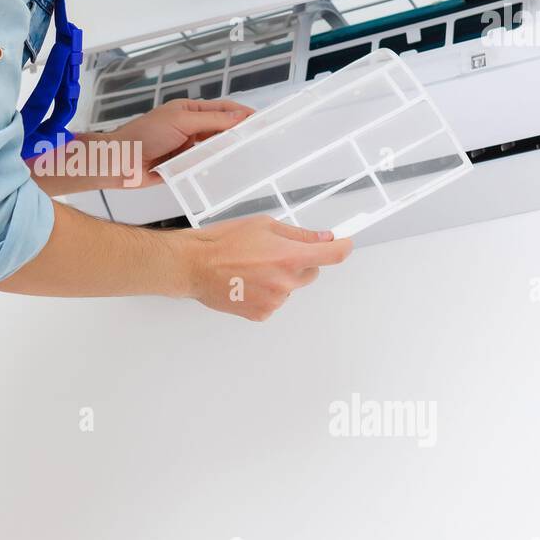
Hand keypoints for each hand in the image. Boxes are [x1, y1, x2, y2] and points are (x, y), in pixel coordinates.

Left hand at [110, 98, 254, 187]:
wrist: (120, 161)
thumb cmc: (144, 135)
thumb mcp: (180, 121)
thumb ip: (210, 120)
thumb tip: (238, 116)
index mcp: (188, 111)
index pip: (222, 109)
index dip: (241, 114)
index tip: (260, 120)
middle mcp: (189, 128)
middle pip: (220, 130)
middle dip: (237, 133)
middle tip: (259, 140)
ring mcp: (186, 148)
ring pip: (213, 149)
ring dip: (226, 151)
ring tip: (246, 155)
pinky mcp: (182, 167)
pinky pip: (202, 167)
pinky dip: (212, 168)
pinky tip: (224, 171)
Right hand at [177, 215, 352, 320]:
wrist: (194, 266)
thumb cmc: (222, 243)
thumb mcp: (263, 226)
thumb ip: (298, 234)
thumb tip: (323, 237)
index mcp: (289, 257)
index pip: (332, 255)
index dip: (342, 248)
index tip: (344, 245)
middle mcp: (285, 282)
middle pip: (311, 273)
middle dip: (300, 262)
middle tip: (273, 253)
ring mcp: (274, 301)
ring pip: (290, 288)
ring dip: (279, 278)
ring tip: (250, 268)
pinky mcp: (261, 314)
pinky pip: (274, 302)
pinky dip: (265, 293)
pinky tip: (246, 282)